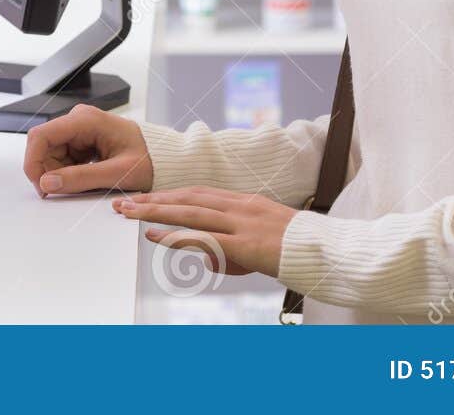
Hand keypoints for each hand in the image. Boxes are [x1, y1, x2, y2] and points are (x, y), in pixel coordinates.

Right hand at [22, 104, 153, 196]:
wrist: (162, 157)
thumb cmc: (149, 159)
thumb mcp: (117, 173)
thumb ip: (81, 178)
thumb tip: (48, 183)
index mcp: (86, 120)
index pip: (41, 135)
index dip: (33, 161)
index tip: (40, 185)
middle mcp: (78, 120)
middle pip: (43, 146)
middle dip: (47, 171)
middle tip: (64, 192)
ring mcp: (78, 130)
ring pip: (49, 154)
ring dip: (58, 173)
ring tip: (84, 184)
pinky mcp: (79, 141)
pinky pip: (60, 158)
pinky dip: (66, 173)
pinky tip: (85, 179)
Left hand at [113, 188, 297, 278]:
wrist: (327, 252)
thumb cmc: (298, 249)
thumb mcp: (260, 242)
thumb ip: (232, 248)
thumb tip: (209, 260)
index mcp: (245, 202)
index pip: (199, 193)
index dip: (170, 194)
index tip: (147, 197)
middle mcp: (240, 206)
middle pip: (188, 197)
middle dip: (155, 199)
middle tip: (126, 201)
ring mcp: (242, 223)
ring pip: (190, 212)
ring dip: (157, 211)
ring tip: (130, 212)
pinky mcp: (245, 243)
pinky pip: (205, 237)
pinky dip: (177, 235)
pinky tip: (156, 235)